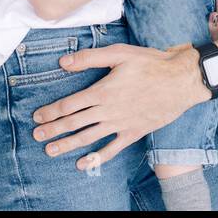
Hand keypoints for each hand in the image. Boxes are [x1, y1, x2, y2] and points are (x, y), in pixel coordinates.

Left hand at [30, 43, 208, 169]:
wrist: (180, 80)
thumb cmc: (151, 63)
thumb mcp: (120, 53)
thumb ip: (90, 58)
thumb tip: (63, 62)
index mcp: (102, 90)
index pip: (69, 104)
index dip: (51, 111)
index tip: (37, 116)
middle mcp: (108, 110)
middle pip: (74, 122)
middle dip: (53, 129)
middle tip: (37, 135)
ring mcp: (120, 124)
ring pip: (88, 137)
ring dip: (67, 145)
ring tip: (50, 150)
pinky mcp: (133, 132)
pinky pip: (112, 149)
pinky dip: (96, 158)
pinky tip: (82, 164)